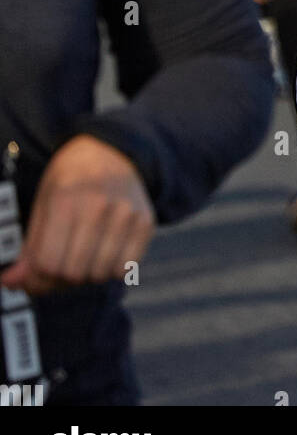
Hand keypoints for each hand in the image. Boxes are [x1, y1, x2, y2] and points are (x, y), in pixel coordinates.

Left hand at [0, 135, 154, 296]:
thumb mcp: (43, 204)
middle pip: (73, 273)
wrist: (112, 151)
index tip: (39, 269)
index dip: (38, 275)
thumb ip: (29, 247)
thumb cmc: (71, 180)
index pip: (48, 263)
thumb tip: (11, 283)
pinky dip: (111, 269)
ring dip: (87, 273)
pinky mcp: (146, 222)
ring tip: (84, 253)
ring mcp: (126, 213)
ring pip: (99, 275)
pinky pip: (125, 269)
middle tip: (61, 262)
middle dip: (61, 277)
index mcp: (65, 197)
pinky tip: (105, 251)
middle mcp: (99, 204)